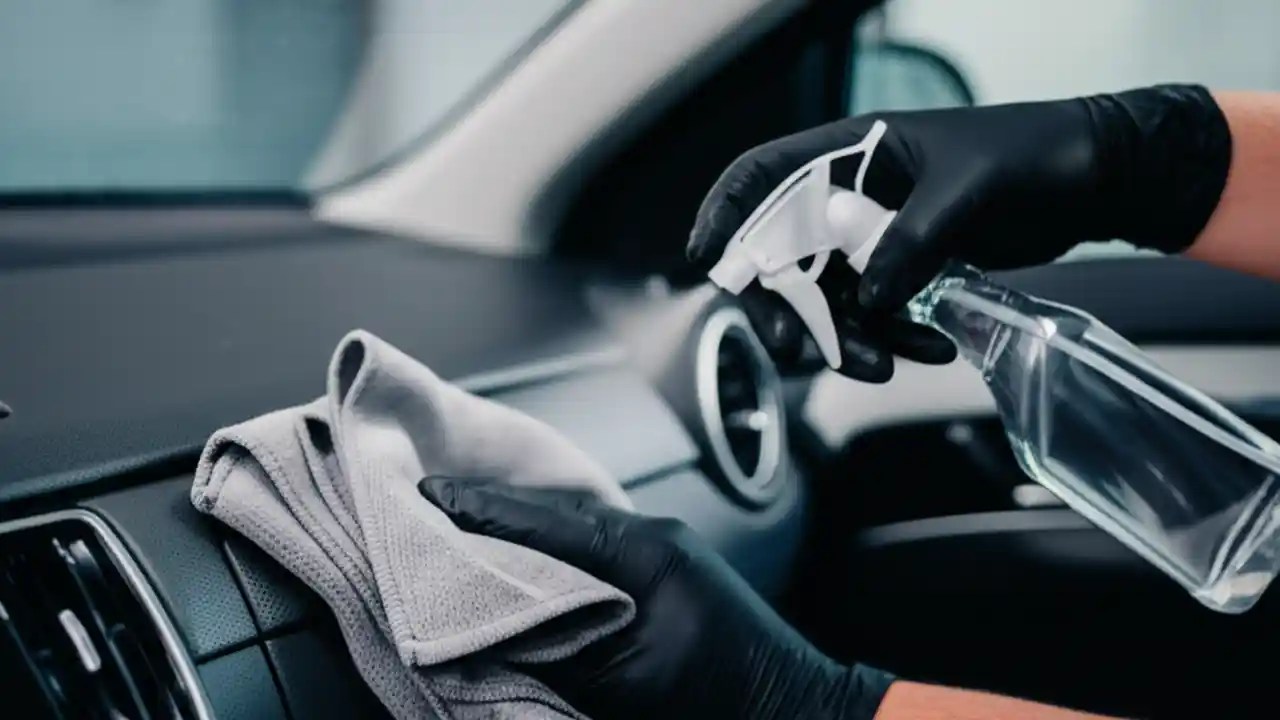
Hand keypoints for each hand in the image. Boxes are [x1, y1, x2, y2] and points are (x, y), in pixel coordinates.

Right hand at [418, 478, 893, 719]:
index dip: (482, 510)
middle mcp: (655, 538)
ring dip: (525, 532)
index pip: (545, 521)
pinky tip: (529, 564)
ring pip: (577, 530)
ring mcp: (666, 553)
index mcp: (644, 553)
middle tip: (433, 507)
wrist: (796, 714)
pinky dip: (556, 553)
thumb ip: (557, 648)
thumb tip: (490, 629)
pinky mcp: (670, 576)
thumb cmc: (720, 702)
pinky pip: (599, 551)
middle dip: (495, 513)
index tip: (429, 496)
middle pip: (557, 515)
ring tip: (466, 532)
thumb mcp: (624, 684)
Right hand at [687, 84, 1228, 380]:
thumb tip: (870, 299)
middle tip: (804, 350)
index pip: (763, 177)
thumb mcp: (968, 189)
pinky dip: (891, 338)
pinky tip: (929, 345)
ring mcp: (876, 237)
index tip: (709, 262)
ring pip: (830, 299)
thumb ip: (911, 241)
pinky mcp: (905, 270)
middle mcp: (851, 196)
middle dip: (790, 308)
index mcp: (851, 152)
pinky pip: (874, 315)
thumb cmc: (1033, 154)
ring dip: (848, 338)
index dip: (725, 215)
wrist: (1094, 179)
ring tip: (890, 362)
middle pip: (785, 256)